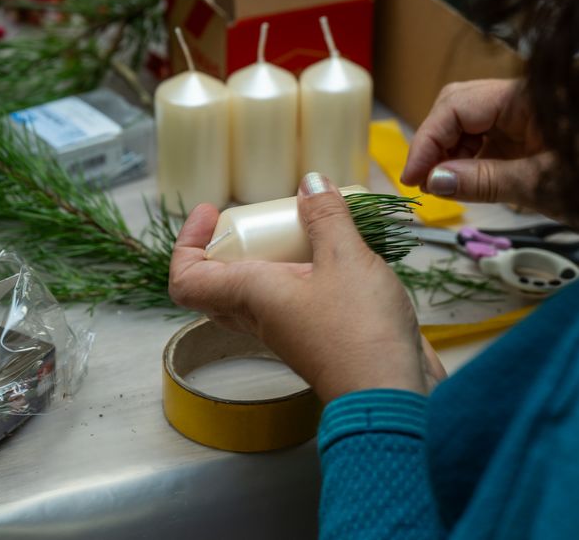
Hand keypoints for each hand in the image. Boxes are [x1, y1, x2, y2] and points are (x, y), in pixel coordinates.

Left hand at [168, 173, 446, 403]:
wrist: (392, 396)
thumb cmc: (360, 331)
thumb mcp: (345, 258)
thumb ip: (327, 217)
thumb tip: (310, 182)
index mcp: (251, 295)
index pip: (186, 280)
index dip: (187, 243)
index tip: (212, 212)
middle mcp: (261, 317)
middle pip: (223, 283)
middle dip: (236, 244)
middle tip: (263, 217)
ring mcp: (291, 332)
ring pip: (262, 293)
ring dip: (276, 258)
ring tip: (311, 227)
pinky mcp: (321, 339)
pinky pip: (297, 302)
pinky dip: (308, 274)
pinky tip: (343, 257)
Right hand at [401, 79, 551, 206]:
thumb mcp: (542, 187)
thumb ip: (486, 181)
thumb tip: (433, 181)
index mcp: (527, 97)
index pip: (457, 105)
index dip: (427, 140)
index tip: (411, 177)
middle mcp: (521, 98)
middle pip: (459, 106)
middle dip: (435, 142)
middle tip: (421, 181)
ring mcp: (526, 115)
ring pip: (471, 123)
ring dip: (450, 153)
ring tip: (439, 186)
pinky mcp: (530, 134)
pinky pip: (489, 138)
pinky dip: (470, 159)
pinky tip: (462, 180)